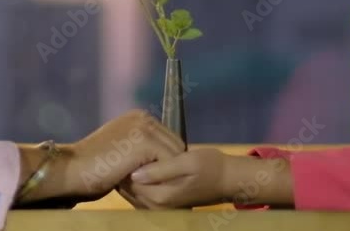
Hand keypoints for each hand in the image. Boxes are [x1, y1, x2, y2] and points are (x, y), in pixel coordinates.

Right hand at [17, 109, 184, 204]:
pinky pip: (170, 164)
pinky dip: (161, 179)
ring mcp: (145, 127)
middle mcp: (144, 117)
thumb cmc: (93, 168)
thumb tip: (167, 164)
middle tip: (155, 185)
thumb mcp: (122, 152)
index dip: (165, 162)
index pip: (169, 141)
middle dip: (169, 167)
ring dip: (166, 174)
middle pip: (177, 146)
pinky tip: (144, 185)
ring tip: (148, 185)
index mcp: (140, 117)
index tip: (157, 179)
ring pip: (176, 156)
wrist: (71, 170)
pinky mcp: (146, 141)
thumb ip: (142, 151)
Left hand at [122, 149, 293, 208]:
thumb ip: (161, 170)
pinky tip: (139, 161)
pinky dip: (136, 178)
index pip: (129, 183)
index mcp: (161, 196)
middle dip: (123, 169)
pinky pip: (141, 191)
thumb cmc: (211, 167)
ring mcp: (160, 206)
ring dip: (128, 173)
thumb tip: (135, 173)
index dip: (123, 163)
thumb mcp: (187, 162)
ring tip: (128, 150)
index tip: (122, 143)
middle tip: (122, 145)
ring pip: (132, 190)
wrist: (228, 180)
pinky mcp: (163, 202)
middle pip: (128, 188)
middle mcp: (158, 206)